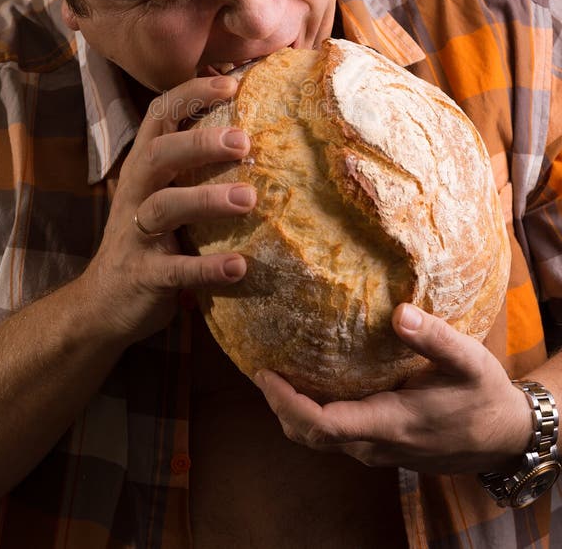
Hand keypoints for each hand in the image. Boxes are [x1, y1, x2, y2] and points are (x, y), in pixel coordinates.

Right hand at [81, 74, 255, 342]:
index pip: (160, 116)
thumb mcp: (167, 195)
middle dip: (198, 143)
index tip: (232, 83)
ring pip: (164, 207)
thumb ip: (196, 167)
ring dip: (206, 200)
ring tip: (248, 198)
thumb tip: (254, 128)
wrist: (103, 306)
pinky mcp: (143, 276)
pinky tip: (239, 266)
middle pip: (158, 154)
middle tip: (244, 141)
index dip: (191, 95)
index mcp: (145, 168)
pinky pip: (175, 270)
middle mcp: (137, 192)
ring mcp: (136, 234)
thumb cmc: (152, 240)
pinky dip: (206, 268)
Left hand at [255, 304, 532, 473]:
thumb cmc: (484, 396)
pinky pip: (333, 435)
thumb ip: (434, 338)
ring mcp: (375, 450)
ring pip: (318, 439)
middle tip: (260, 367)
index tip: (264, 373)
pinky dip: (311, 413)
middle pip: (310, 435)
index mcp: (391, 423)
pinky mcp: (377, 446)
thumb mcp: (469, 362)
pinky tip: (308, 382)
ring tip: (274, 371)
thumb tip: (399, 312)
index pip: (324, 425)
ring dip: (291, 410)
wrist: (502, 437)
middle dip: (278, 405)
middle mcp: (375, 444)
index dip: (288, 402)